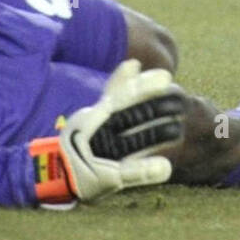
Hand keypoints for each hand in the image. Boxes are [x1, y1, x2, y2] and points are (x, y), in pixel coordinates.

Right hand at [29, 60, 185, 204]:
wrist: (58, 171)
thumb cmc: (85, 136)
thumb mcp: (98, 110)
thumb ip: (116, 88)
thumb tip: (134, 62)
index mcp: (97, 113)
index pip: (122, 95)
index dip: (145, 85)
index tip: (168, 77)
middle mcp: (97, 130)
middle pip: (129, 115)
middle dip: (156, 107)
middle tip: (181, 100)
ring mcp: (101, 153)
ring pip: (132, 141)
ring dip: (157, 134)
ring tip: (179, 129)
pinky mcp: (106, 178)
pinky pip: (127, 173)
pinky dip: (146, 170)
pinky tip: (165, 167)